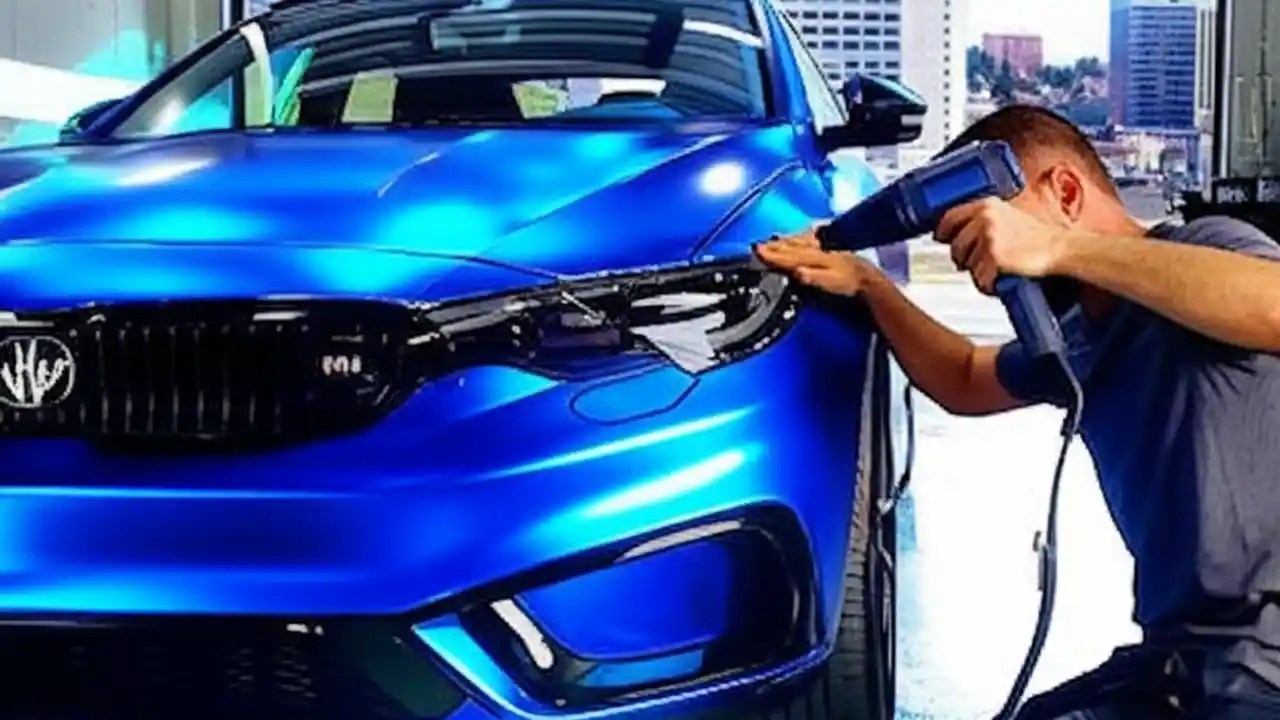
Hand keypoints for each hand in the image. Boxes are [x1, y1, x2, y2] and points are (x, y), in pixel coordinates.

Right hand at [755, 225, 877, 296]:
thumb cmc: (848, 282)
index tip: (759, 252)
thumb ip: (813, 277)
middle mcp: (818, 248)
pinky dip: (797, 236)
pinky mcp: (828, 244)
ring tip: (770, 240)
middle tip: (757, 245)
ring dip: (783, 241)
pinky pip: (808, 237)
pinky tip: (795, 235)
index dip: (774, 255)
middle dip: (774, 246)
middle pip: (792, 246)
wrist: (867, 275)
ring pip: (798, 240)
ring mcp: (823, 245)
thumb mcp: (831, 283)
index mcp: (816, 258)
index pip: (790, 257)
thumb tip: (797, 272)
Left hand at [935, 198, 1067, 294]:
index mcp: (986, 206)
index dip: (943, 232)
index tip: (941, 238)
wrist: (1059, 249)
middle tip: (984, 262)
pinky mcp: (994, 258)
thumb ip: (981, 219)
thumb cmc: (1036, 236)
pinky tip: (1002, 278)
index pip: (948, 218)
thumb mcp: (1006, 215)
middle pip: (955, 247)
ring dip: (979, 273)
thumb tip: (952, 231)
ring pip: (967, 266)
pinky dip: (988, 284)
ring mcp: (989, 238)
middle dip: (965, 259)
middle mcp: (984, 219)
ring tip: (999, 268)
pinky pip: (979, 279)